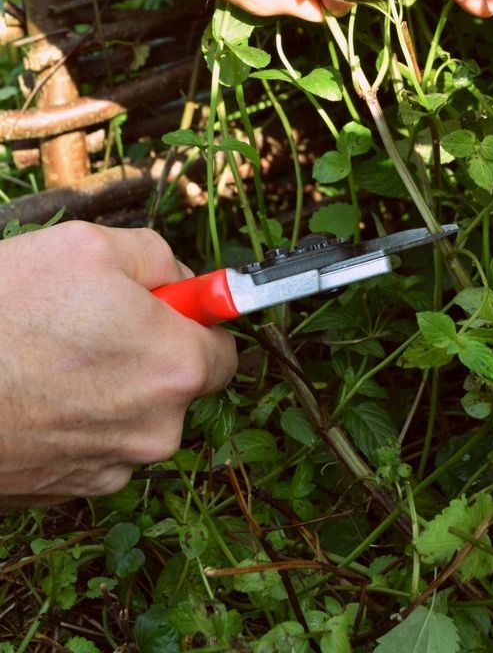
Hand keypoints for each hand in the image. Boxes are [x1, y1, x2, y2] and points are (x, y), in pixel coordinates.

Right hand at [0, 222, 236, 505]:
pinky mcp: (65, 492)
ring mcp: (108, 469)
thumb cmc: (3, 314)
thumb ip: (156, 258)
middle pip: (174, 385)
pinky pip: (88, 444)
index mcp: (176, 367)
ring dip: (103, 388)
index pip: (223, 350)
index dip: (193, 321)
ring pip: (128, 416)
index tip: (164, 306)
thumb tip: (180, 279)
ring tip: (44, 356)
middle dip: (144, 353)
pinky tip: (29, 392)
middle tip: (87, 322)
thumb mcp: (89, 247)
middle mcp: (155, 429)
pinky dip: (68, 421)